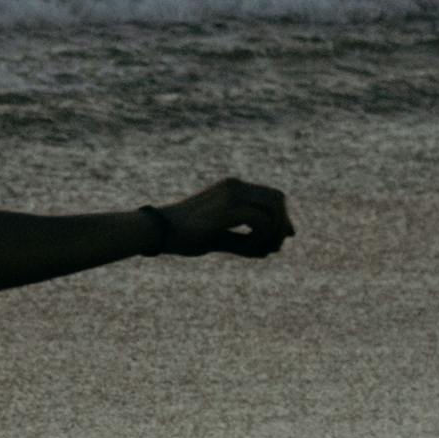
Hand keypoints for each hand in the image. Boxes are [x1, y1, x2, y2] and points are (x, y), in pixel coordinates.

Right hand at [151, 177, 291, 259]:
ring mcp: (231, 194)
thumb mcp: (219, 239)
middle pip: (277, 199)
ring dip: (273, 233)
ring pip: (273, 208)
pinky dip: (260, 238)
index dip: (282, 217)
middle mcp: (234, 186)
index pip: (271, 196)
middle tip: (273, 249)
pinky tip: (247, 250)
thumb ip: (244, 240)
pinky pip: (261, 221)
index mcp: (231, 188)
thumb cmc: (182, 237)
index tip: (280, 241)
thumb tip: (271, 249)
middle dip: (281, 226)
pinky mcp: (227, 207)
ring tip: (259, 251)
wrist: (156, 232)